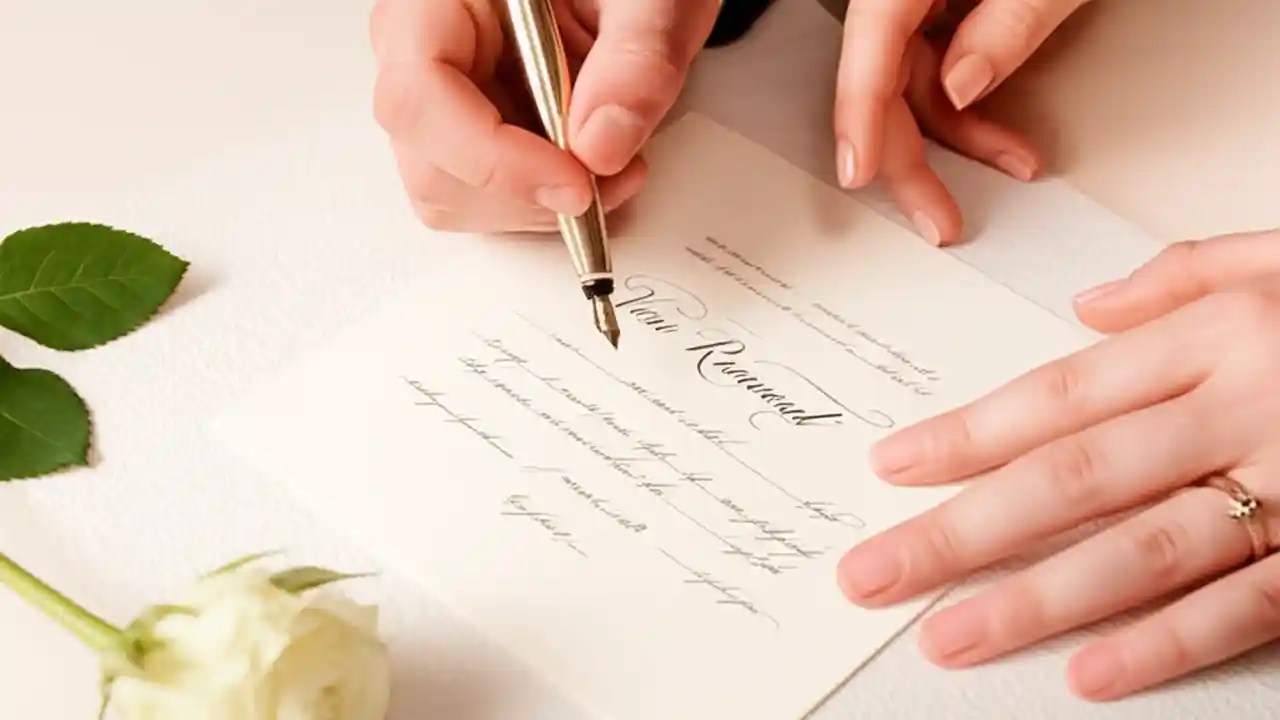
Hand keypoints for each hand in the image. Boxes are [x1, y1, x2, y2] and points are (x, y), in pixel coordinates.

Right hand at [369, 0, 719, 232]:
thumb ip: (636, 58)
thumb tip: (601, 147)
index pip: (421, 91)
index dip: (492, 158)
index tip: (571, 183)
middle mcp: (424, 44)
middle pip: (426, 158)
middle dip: (522, 192)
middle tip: (602, 180)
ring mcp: (442, 94)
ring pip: (447, 192)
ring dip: (533, 207)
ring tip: (607, 170)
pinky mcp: (469, 131)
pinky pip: (479, 196)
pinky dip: (538, 205)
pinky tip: (588, 169)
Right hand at [835, 0, 1089, 244]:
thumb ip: (1007, 23)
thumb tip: (962, 87)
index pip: (870, 45)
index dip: (860, 117)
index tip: (859, 174)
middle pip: (884, 74)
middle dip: (911, 152)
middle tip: (937, 213)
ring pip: (915, 78)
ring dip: (958, 134)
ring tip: (1009, 166)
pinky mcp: (947, 1)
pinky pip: (943, 61)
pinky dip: (974, 104)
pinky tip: (1005, 136)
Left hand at [838, 229, 1279, 699]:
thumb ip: (1182, 276)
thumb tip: (1082, 311)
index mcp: (1219, 338)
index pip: (1060, 395)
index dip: (967, 435)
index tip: (892, 469)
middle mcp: (1243, 410)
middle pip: (1073, 477)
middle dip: (962, 529)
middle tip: (873, 571)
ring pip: (1143, 551)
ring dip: (1037, 599)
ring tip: (950, 635)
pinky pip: (1248, 605)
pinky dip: (1167, 643)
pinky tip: (1087, 673)